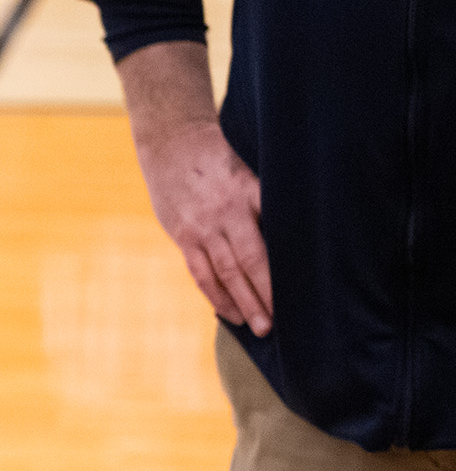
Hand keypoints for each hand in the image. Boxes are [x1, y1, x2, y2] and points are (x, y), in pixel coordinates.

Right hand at [135, 120, 272, 334]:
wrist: (173, 144)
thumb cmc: (219, 159)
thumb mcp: (249, 172)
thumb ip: (265, 204)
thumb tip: (290, 240)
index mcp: (248, 195)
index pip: (267, 243)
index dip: (280, 273)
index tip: (297, 295)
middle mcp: (225, 215)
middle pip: (248, 263)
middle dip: (264, 296)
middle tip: (277, 324)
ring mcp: (201, 228)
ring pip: (224, 273)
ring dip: (241, 303)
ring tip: (257, 326)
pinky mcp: (183, 236)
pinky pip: (200, 273)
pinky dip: (215, 296)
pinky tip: (229, 313)